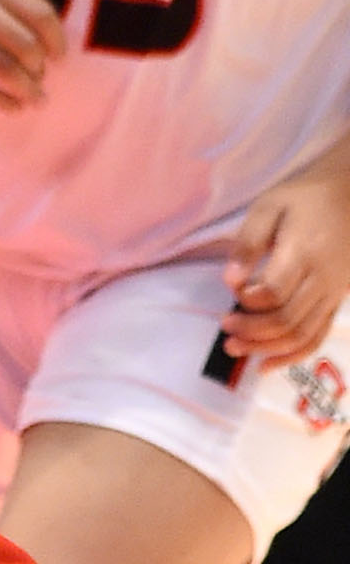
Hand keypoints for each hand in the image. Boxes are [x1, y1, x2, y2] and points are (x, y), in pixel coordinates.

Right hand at [0, 0, 64, 110]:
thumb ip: (10, 0)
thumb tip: (41, 38)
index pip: (40, 14)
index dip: (56, 39)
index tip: (60, 56)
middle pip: (24, 46)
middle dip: (39, 68)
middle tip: (41, 78)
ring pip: (3, 69)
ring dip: (25, 88)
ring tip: (35, 99)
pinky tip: (12, 107)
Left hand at [221, 173, 349, 366]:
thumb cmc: (304, 198)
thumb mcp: (269, 207)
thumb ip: (248, 242)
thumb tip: (231, 280)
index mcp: (304, 252)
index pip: (273, 292)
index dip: (247, 302)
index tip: (233, 295)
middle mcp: (323, 277)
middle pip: (285, 319)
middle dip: (250, 331)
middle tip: (225, 329)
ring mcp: (334, 291)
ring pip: (301, 334)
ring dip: (265, 348)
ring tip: (234, 348)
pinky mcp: (338, 299)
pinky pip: (318, 335)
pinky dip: (292, 355)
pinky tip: (266, 365)